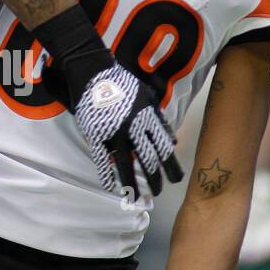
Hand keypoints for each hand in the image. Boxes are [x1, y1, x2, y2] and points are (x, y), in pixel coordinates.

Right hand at [73, 63, 182, 196]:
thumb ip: (159, 120)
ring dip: (132, 184)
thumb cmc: (122, 83)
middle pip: (147, 159)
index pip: (163, 147)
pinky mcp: (95, 133)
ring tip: (137, 199)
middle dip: (155, 179)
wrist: (93, 71)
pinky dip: (106, 175)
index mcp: (147, 117)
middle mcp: (133, 126)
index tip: (176, 179)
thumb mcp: (147, 97)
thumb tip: (172, 141)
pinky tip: (111, 187)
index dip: (171, 165)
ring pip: (125, 164)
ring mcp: (113, 131)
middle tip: (158, 193)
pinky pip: (102, 159)